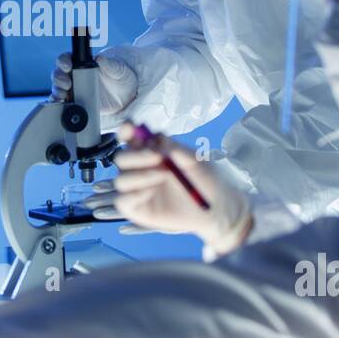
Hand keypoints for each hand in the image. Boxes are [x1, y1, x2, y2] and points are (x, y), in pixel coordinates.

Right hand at [51, 53, 137, 118]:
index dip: (63, 61)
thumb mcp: (119, 70)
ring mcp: (74, 90)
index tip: (67, 66)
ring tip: (64, 95)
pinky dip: (58, 105)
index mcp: (82, 64)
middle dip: (58, 78)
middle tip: (67, 83)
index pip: (66, 59)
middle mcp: (75, 76)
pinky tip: (62, 105)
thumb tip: (100, 58)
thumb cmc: (121, 78)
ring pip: (58, 89)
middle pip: (58, 74)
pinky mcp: (76, 103)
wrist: (126, 96)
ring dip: (57, 91)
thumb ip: (110, 64)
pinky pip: (62, 104)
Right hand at [84, 123, 252, 254]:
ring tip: (162, 175)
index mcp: (151, 152)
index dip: (126, 131)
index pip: (130, 138)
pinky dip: (133, 195)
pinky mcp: (138, 209)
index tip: (130, 127)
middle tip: (157, 156)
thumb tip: (161, 140)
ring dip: (139, 175)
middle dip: (135, 155)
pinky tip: (150, 192)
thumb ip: (179, 150)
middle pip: (121, 158)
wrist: (218, 209)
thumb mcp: (197, 162)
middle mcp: (140, 170)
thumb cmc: (207, 181)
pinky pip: (122, 201)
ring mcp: (137, 190)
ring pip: (120, 180)